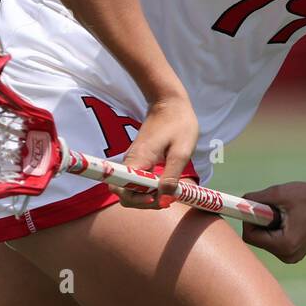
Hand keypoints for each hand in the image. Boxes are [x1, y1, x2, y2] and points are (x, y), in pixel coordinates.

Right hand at [108, 93, 198, 209]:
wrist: (169, 103)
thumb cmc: (178, 124)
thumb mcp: (181, 152)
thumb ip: (171, 176)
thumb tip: (164, 199)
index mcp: (138, 160)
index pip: (123, 190)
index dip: (138, 200)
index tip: (159, 199)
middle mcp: (130, 162)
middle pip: (124, 193)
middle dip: (143, 202)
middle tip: (166, 200)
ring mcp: (132, 162)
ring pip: (129, 189)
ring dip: (145, 197)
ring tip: (167, 194)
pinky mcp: (138, 161)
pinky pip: (136, 181)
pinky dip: (147, 188)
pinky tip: (163, 186)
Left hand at [241, 180, 305, 263]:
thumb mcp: (278, 193)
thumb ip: (254, 199)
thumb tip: (238, 204)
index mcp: (285, 245)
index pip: (251, 237)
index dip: (249, 220)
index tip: (256, 205)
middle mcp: (289, 256)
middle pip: (257, 240)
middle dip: (260, 222)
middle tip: (274, 207)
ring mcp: (292, 256)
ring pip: (265, 241)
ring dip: (268, 225)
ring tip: (286, 213)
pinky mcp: (294, 252)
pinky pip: (274, 241)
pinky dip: (275, 228)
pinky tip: (290, 219)